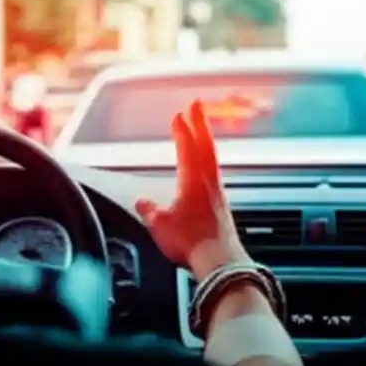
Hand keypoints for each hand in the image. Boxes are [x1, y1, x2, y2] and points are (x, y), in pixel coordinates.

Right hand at [135, 100, 247, 278]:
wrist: (220, 261)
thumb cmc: (192, 243)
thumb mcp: (160, 225)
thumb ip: (150, 210)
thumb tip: (144, 202)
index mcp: (194, 181)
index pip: (187, 147)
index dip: (182, 130)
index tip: (178, 115)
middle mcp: (209, 183)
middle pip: (206, 145)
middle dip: (200, 123)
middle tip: (196, 105)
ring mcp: (219, 194)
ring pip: (212, 159)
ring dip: (205, 141)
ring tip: (200, 132)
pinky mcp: (222, 206)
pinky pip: (214, 175)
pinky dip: (208, 162)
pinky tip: (206, 170)